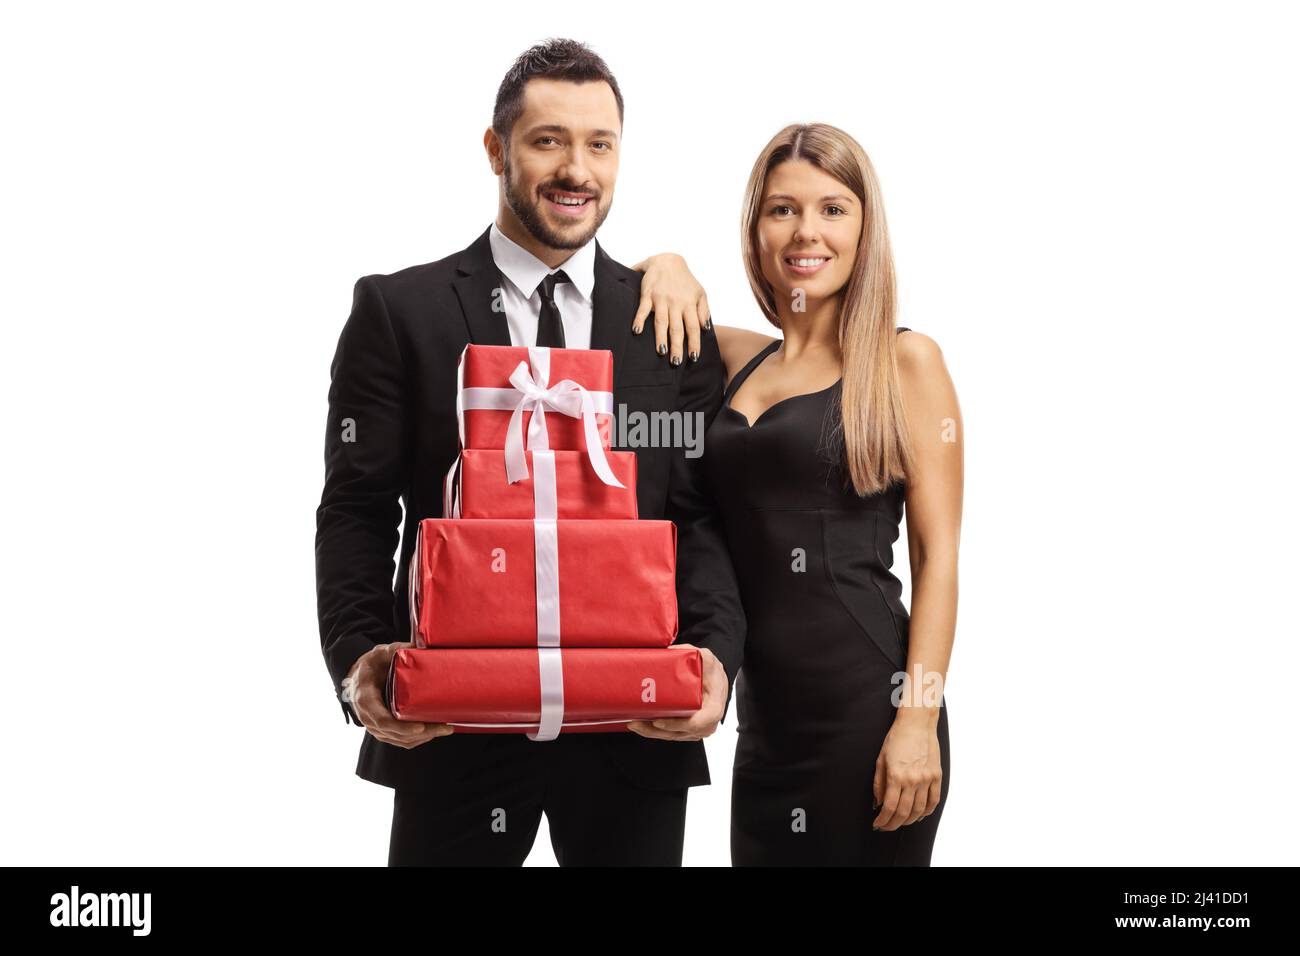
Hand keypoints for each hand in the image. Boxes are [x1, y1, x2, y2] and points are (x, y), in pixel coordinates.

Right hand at [345, 641, 453, 747]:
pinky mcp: (382, 730)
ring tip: (444, 729)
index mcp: (366, 698)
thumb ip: (398, 649)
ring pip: (399, 740)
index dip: (401, 727)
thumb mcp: (381, 653)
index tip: (420, 727)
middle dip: (421, 734)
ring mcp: (374, 726)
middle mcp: (368, 716)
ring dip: (422, 738)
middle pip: (395, 733)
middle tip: (444, 727)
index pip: (382, 719)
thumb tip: (422, 645)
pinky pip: (399, 740)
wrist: (358, 677)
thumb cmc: (371, 665)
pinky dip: (416, 740)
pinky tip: (432, 733)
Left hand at [626, 646, 725, 740]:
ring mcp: (698, 730)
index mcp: (713, 709)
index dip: (676, 725)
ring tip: (633, 723)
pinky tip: (642, 725)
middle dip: (654, 731)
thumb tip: (668, 650)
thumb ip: (690, 652)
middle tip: (635, 722)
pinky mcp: (689, 731)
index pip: (695, 723)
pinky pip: (672, 735)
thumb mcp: (706, 659)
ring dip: (651, 733)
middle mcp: (707, 724)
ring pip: (672, 736)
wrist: (717, 681)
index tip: (658, 721)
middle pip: (678, 733)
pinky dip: (656, 732)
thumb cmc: (712, 672)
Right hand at [630, 253, 710, 365]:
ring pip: (662, 321)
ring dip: (660, 337)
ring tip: (661, 351)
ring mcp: (661, 299)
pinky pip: (643, 308)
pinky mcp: (648, 294)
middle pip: (677, 328)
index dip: (694, 342)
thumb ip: (703, 310)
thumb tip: (706, 328)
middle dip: (677, 346)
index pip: (693, 327)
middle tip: (675, 361)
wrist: (668, 260)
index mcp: (689, 304)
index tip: (694, 357)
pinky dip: (639, 319)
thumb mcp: (700, 292)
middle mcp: (676, 303)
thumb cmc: (685, 280)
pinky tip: (637, 331)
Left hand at [871, 709, 942, 829]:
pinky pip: (934, 801)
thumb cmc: (896, 739)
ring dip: (908, 820)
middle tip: (887, 827)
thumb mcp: (881, 759)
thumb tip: (879, 803)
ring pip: (919, 810)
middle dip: (893, 824)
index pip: (889, 807)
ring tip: (900, 822)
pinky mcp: (937, 776)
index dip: (883, 820)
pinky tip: (918, 815)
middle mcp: (912, 779)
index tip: (878, 824)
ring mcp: (926, 779)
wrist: (917, 724)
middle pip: (904, 812)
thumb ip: (879, 783)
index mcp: (896, 775)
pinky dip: (927, 812)